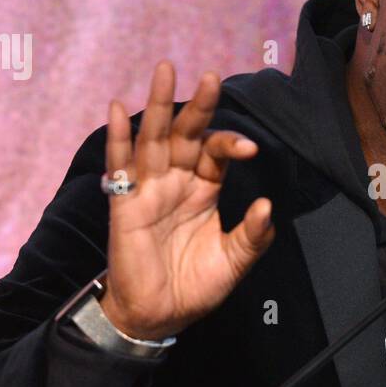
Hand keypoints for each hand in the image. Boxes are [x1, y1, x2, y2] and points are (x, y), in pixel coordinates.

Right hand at [98, 60, 275, 339]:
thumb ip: (252, 236)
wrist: (158, 316)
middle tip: (210, 75)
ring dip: (159, 105)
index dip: (231, 144)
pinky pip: (120, 166)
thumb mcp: (233, 262)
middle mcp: (175, 182)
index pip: (215, 153)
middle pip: (185, 135)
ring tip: (165, 71)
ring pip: (153, 139)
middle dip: (197, 106)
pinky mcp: (124, 204)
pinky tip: (118, 109)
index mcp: (203, 190)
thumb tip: (267, 206)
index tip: (251, 148)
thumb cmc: (194, 286)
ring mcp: (148, 189)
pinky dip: (118, 138)